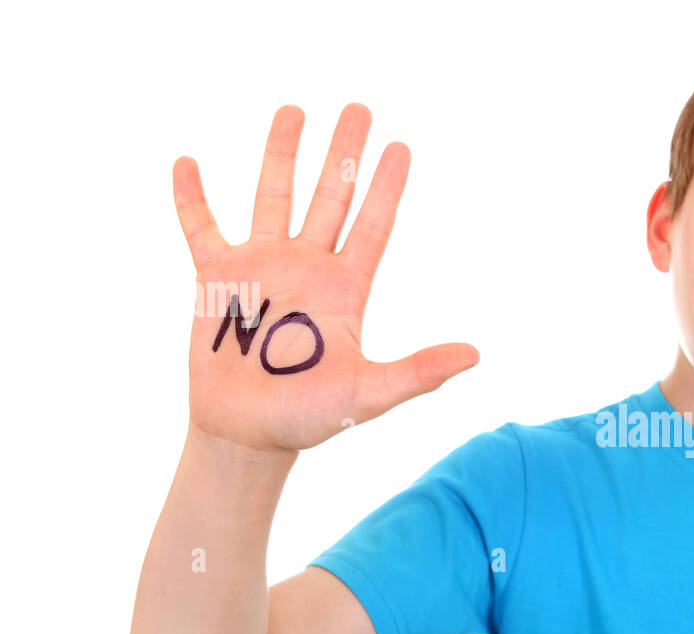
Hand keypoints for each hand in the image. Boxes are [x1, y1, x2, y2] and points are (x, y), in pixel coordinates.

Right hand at [173, 103, 478, 452]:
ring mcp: (262, 268)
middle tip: (359, 108)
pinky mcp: (217, 280)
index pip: (373, 225)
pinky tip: (187, 162)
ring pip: (273, 198)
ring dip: (281, 156)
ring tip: (293, 111)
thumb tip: (475, 355)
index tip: (401, 146)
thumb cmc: (310, 417)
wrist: (248, 434)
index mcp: (345, 289)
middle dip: (343, 152)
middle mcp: (307, 268)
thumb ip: (418, 371)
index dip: (387, 187)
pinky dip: (192, 199)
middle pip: (330, 197)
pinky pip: (201, 229)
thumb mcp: (369, 392)